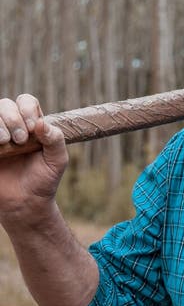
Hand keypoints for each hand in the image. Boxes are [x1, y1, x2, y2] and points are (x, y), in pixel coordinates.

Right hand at [0, 94, 67, 222]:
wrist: (25, 204)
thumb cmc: (43, 181)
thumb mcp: (57, 161)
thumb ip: (55, 140)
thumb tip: (41, 123)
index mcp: (31, 124)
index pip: (26, 101)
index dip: (27, 109)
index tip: (33, 128)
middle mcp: (11, 126)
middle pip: (5, 105)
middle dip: (12, 119)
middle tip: (21, 140)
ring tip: (4, 142)